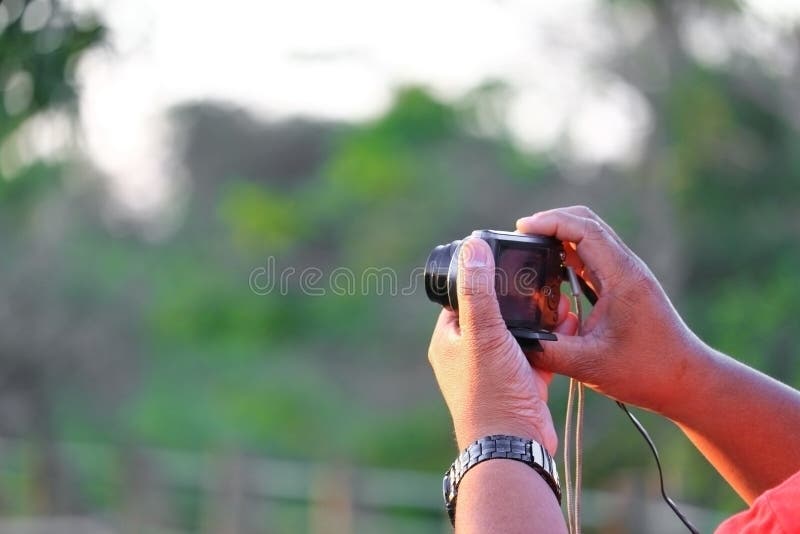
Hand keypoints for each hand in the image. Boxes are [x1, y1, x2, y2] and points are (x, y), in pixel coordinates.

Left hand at [427, 237, 575, 452]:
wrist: (514, 444)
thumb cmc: (491, 390)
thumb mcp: (484, 332)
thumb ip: (479, 289)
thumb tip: (472, 245)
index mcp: (449, 339)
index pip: (463, 297)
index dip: (481, 277)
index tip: (505, 259)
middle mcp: (469, 354)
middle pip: (494, 313)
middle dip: (516, 297)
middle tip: (538, 276)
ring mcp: (496, 369)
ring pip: (518, 332)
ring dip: (538, 317)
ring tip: (558, 294)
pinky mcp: (521, 383)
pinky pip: (538, 353)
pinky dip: (553, 340)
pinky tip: (571, 323)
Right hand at [516, 205, 705, 414]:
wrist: (685, 381)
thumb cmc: (645, 372)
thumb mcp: (588, 365)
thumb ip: (547, 350)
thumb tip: (511, 338)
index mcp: (621, 277)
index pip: (584, 229)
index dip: (549, 222)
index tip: (521, 227)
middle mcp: (626, 268)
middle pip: (586, 222)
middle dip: (551, 222)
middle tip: (520, 237)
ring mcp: (626, 274)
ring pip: (589, 237)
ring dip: (559, 237)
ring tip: (529, 250)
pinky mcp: (623, 285)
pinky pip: (593, 256)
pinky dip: (568, 254)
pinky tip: (550, 272)